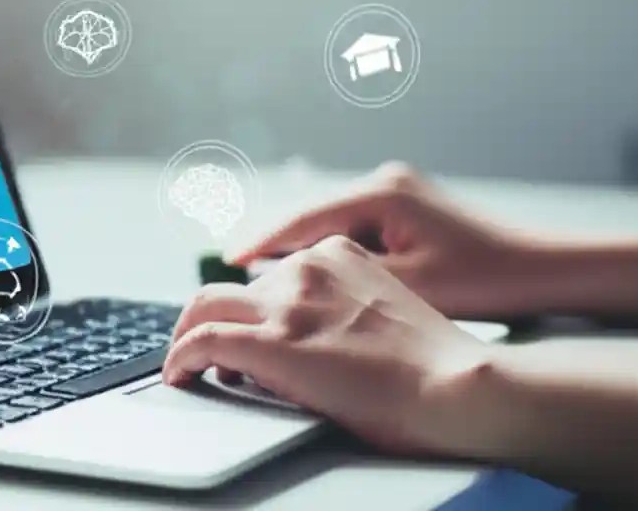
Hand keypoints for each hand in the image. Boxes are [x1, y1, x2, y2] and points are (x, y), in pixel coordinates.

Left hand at [164, 236, 490, 454]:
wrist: (458, 385)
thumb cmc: (437, 361)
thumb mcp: (388, 304)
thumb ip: (343, 302)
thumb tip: (312, 330)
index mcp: (337, 252)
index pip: (271, 273)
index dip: (248, 305)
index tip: (236, 324)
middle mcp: (306, 268)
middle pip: (230, 287)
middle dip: (208, 318)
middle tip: (199, 347)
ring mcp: (287, 303)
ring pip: (204, 307)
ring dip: (187, 336)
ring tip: (186, 364)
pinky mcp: (273, 342)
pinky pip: (201, 341)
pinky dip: (179, 357)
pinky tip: (179, 374)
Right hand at [229, 162, 539, 317]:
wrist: (545, 270)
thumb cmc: (486, 280)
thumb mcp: (408, 286)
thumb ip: (346, 280)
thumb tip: (291, 281)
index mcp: (382, 193)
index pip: (303, 218)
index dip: (262, 243)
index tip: (227, 260)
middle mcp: (385, 182)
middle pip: (312, 215)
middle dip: (275, 245)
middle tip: (234, 271)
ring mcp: (398, 192)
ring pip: (331, 222)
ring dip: (302, 249)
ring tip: (264, 277)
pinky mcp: (408, 207)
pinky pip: (354, 226)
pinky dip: (331, 248)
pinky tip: (315, 272)